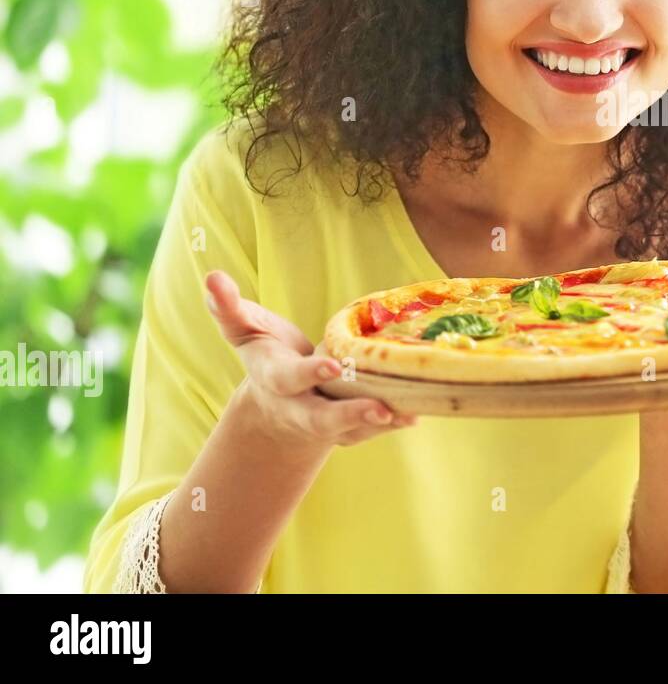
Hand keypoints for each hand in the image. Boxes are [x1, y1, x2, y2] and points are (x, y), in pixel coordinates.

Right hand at [205, 269, 417, 448]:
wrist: (276, 404)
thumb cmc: (267, 355)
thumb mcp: (246, 330)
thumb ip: (229, 308)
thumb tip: (212, 277)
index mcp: (274, 380)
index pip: (289, 380)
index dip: (308, 375)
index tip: (332, 366)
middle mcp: (298, 407)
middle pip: (320, 418)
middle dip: (348, 415)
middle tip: (378, 408)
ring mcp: (324, 424)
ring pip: (349, 429)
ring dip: (378, 423)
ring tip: (406, 414)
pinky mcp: (346, 431)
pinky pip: (368, 431)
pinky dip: (391, 424)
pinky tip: (414, 414)